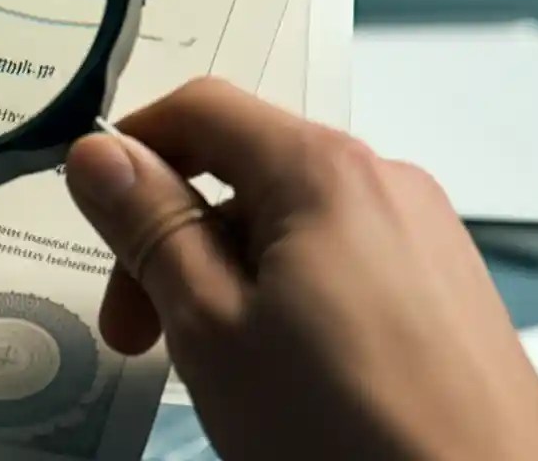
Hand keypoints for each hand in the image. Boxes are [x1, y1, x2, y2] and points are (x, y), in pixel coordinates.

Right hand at [64, 78, 537, 460]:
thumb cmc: (349, 432)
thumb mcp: (209, 324)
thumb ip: (148, 226)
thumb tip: (97, 154)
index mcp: (322, 170)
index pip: (200, 109)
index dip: (131, 151)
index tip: (96, 214)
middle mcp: (382, 183)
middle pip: (241, 174)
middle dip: (171, 240)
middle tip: (137, 331)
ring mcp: (421, 235)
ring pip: (286, 225)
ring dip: (223, 277)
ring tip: (212, 364)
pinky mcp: (442, 288)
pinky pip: (337, 262)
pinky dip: (283, 298)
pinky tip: (279, 371)